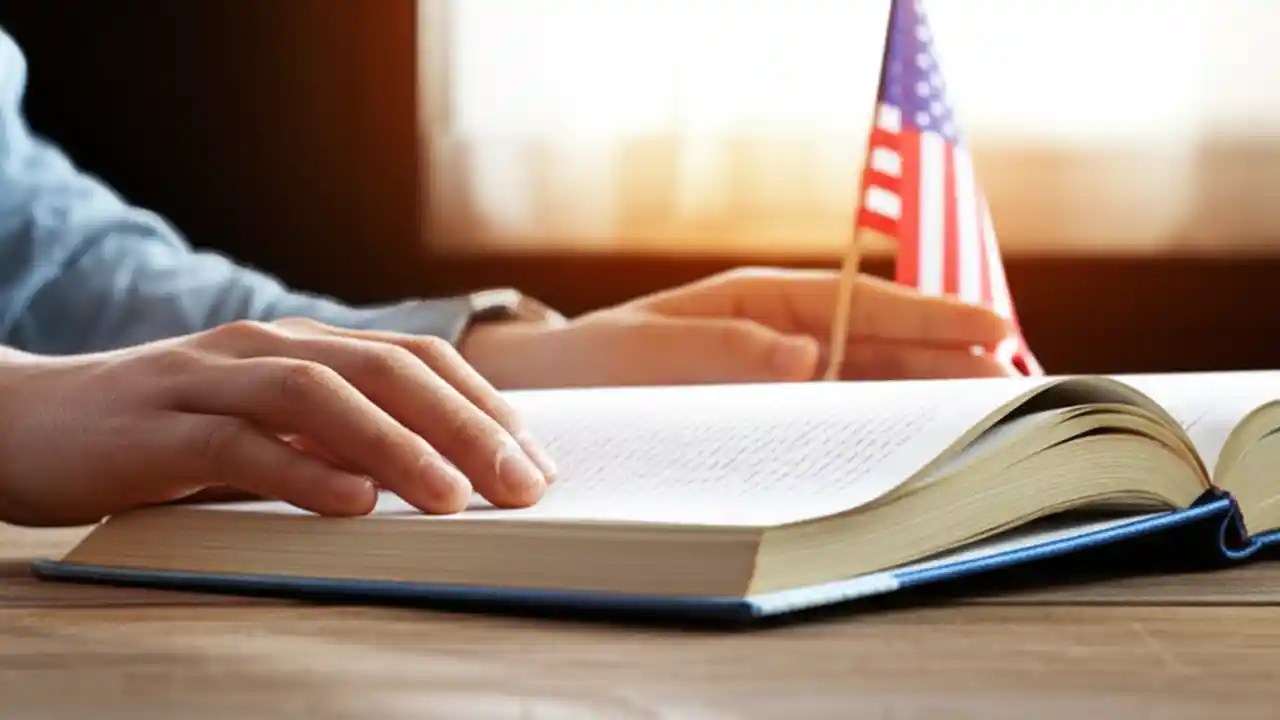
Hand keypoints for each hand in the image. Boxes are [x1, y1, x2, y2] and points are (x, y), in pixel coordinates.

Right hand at [0, 319, 555, 526]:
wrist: (29, 421)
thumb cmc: (169, 432)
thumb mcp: (269, 429)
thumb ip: (338, 440)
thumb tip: (439, 473)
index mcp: (304, 345)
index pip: (416, 359)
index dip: (483, 405)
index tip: (537, 460)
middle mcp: (266, 347)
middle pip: (386, 371)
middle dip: (466, 426)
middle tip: (523, 485)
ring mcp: (210, 380)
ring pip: (321, 397)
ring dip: (398, 446)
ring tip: (456, 497)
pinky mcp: (157, 427)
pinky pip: (240, 444)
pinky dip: (302, 472)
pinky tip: (353, 505)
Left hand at [461, 267, 1014, 387]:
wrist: (548, 396)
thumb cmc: (594, 365)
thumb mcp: (644, 353)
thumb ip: (721, 352)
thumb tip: (808, 358)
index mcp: (759, 303)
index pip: (863, 304)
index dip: (931, 317)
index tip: (993, 330)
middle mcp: (780, 338)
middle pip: (882, 346)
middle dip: (947, 362)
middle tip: (1014, 388)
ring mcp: (777, 379)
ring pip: (868, 384)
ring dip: (922, 398)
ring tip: (984, 420)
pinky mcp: (764, 418)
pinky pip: (832, 420)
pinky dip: (875, 429)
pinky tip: (911, 448)